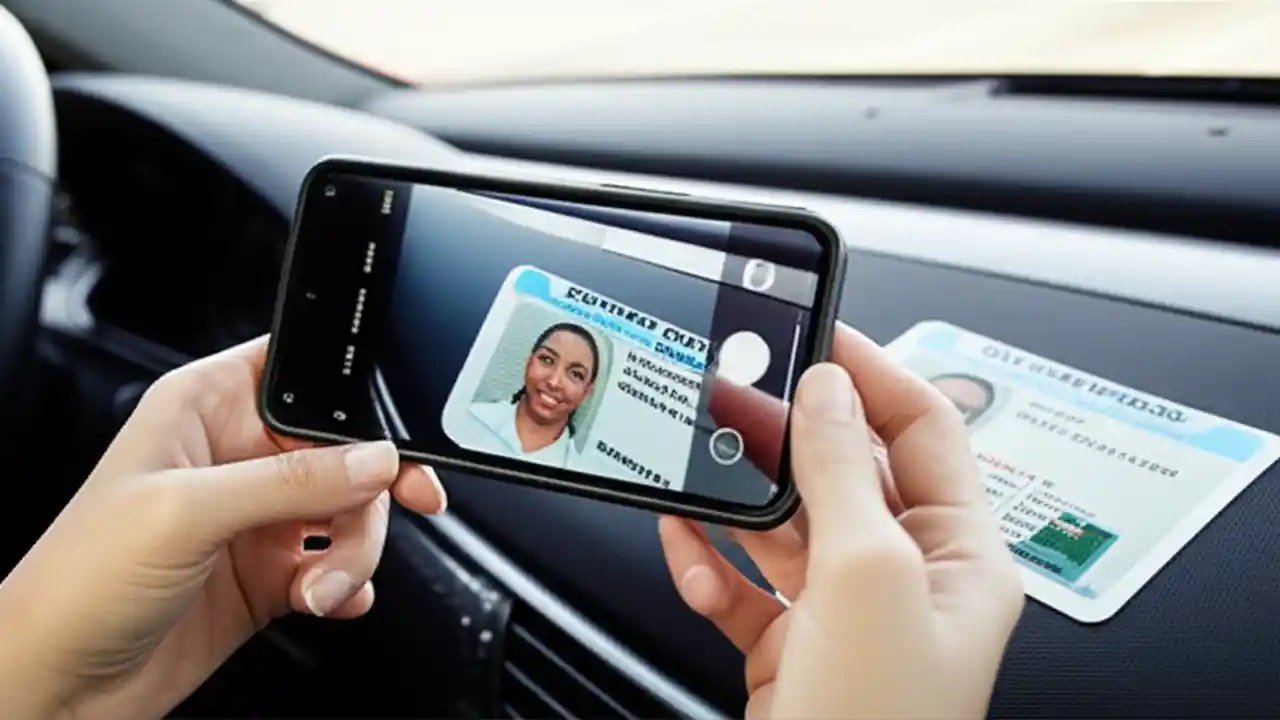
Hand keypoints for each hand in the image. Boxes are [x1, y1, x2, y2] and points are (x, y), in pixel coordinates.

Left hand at [0, 337, 446, 718]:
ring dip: (355, 555)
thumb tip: (374, 459)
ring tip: (320, 588)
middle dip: (370, 494)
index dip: (356, 394)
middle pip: (346, 450)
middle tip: (393, 512)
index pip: (304, 375)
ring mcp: (255, 520)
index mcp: (206, 409)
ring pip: (352, 514)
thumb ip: (289, 482)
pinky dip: (347, 586)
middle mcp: (236, 459)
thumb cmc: (76, 584)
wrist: (55, 688)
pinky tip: (325, 600)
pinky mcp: (268, 576)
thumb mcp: (184, 513)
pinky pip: (339, 567)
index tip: (396, 433)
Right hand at [660, 323, 1023, 718]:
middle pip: (845, 471)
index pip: (924, 429)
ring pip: (786, 528)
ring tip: (695, 462)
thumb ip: (845, 473)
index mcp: (961, 555)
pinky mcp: (791, 653)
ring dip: (736, 499)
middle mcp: (908, 582)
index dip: (871, 371)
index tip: (816, 330)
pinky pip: (745, 587)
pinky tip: (688, 550)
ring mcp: (846, 618)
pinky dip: (711, 565)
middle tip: (732, 393)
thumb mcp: (867, 576)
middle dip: (785, 432)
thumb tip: (827, 391)